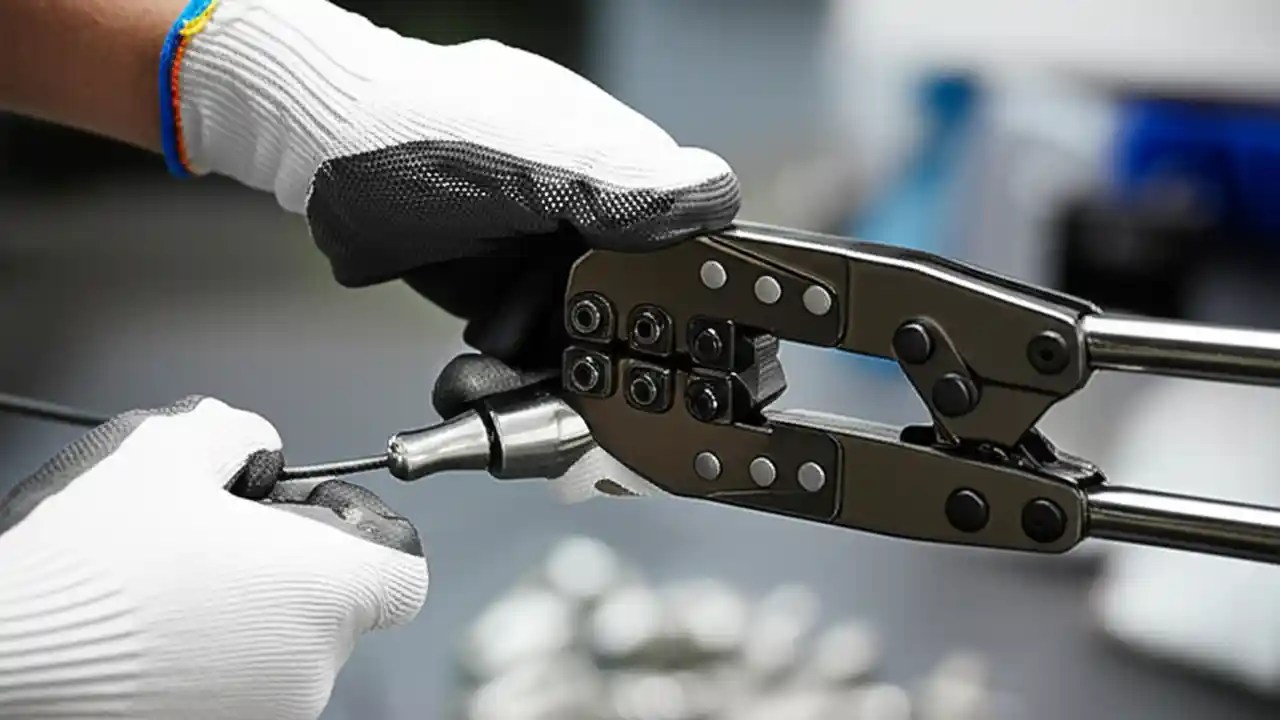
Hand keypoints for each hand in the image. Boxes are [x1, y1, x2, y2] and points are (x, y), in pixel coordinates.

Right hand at [0, 397, 427, 719]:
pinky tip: (149, 628)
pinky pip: (240, 683)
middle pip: (336, 604)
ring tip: (164, 584)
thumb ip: (239, 431)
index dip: (364, 532)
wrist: (0, 657)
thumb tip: (257, 444)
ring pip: (284, 645)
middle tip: (215, 538)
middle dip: (287, 564)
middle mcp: (310, 670)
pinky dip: (213, 654)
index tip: (307, 513)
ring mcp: (266, 716)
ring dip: (247, 609)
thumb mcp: (167, 448)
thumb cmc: (87, 562)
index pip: (403, 569)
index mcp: (323, 592)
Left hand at [171, 0, 739, 375]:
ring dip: (542, 365)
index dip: (683, 298)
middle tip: (571, 374)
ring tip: (491, 365)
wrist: (313, 151)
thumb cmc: (410, 133)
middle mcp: (588, 209)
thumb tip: (715, 196)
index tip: (661, 345)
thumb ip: (619, 186)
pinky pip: (526, 341)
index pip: (687, 241)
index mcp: (613, 163)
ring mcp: (541, 247)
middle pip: (635, 303)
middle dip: (601, 349)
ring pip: (578, 332)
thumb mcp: (524, 162)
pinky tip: (474, 370)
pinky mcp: (499, 281)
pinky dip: (504, 364)